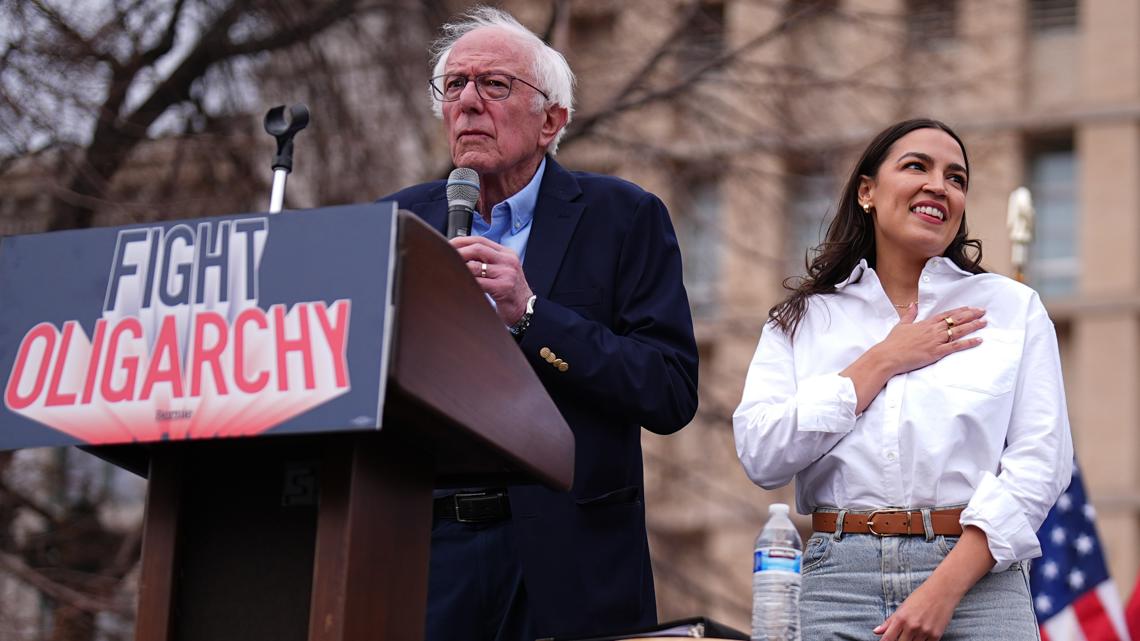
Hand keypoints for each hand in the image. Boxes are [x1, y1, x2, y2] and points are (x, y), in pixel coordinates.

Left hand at [451, 235, 533, 324]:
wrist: (525, 308)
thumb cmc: (509, 291)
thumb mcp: (502, 270)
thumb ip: (486, 261)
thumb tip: (461, 254)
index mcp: (506, 253)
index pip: (480, 240)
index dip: (461, 241)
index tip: (448, 245)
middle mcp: (508, 260)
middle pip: (477, 248)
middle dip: (458, 252)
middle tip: (445, 257)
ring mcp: (506, 273)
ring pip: (475, 265)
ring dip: (459, 268)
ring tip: (450, 271)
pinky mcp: (503, 287)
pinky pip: (478, 282)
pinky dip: (466, 282)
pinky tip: (460, 284)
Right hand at [841, 305, 985, 412]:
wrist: (888, 356)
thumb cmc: (893, 342)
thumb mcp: (901, 325)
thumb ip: (909, 314)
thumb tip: (912, 304)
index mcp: (925, 323)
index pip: (946, 314)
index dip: (959, 311)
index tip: (969, 308)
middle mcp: (932, 330)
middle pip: (955, 319)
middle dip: (970, 315)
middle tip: (982, 312)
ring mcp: (935, 340)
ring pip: (958, 331)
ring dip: (973, 326)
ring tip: (984, 322)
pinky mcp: (936, 352)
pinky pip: (956, 346)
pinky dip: (968, 343)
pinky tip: (978, 340)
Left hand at [872, 525, 994, 640]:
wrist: (942, 591)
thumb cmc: (921, 596)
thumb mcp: (902, 607)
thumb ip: (889, 621)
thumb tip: (876, 631)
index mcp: (901, 618)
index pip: (888, 638)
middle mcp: (912, 626)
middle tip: (899, 638)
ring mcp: (924, 632)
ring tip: (911, 635)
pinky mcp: (936, 635)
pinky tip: (920, 637)